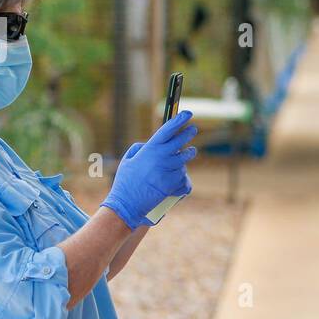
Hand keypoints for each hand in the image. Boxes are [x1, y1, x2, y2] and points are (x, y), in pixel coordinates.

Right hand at [100, 111, 198, 228]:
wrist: (127, 205)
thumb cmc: (126, 182)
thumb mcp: (128, 160)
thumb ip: (140, 148)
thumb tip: (151, 144)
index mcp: (149, 150)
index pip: (167, 130)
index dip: (179, 120)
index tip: (187, 114)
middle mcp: (161, 159)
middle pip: (181, 143)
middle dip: (188, 134)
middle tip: (193, 129)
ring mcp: (169, 173)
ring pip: (183, 162)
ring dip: (184, 159)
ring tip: (188, 153)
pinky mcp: (174, 186)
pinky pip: (183, 178)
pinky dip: (181, 179)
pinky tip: (176, 179)